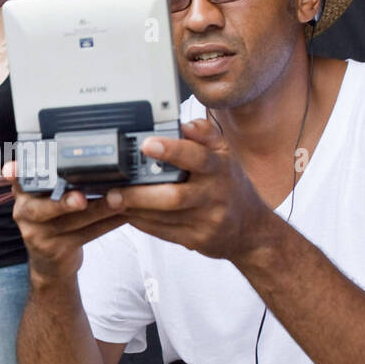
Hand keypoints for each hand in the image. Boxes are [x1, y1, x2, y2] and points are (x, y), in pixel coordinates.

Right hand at [5, 162, 128, 284]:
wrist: (49, 263)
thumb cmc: (51, 222)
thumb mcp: (42, 198)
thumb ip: (47, 177)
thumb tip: (72, 151)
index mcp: (22, 194)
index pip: (18, 180)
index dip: (16, 173)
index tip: (13, 168)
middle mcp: (25, 214)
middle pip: (42, 208)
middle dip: (63, 202)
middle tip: (81, 197)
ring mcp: (39, 235)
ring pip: (72, 222)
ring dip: (99, 210)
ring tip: (118, 200)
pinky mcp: (57, 250)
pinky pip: (87, 235)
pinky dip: (108, 224)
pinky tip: (123, 215)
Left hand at [104, 118, 269, 260]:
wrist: (250, 229)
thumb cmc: (229, 186)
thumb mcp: (224, 155)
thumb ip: (204, 134)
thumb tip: (182, 124)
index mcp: (219, 167)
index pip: (196, 156)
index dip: (172, 150)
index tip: (147, 144)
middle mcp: (214, 194)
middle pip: (174, 197)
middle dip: (140, 195)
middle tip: (115, 191)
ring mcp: (206, 220)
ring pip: (164, 218)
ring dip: (135, 210)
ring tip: (114, 200)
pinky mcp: (197, 240)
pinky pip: (164, 232)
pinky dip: (143, 223)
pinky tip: (129, 214)